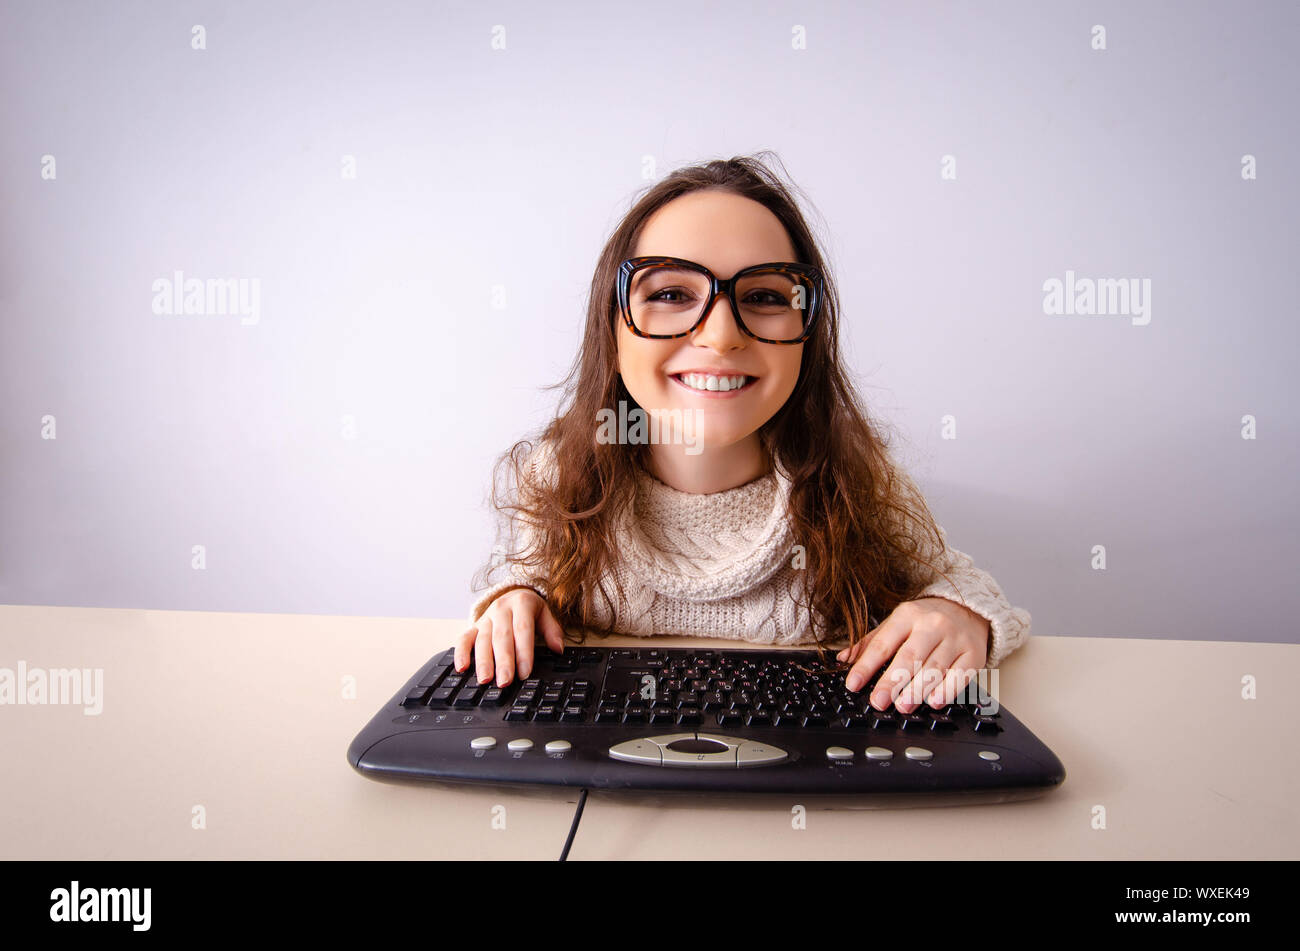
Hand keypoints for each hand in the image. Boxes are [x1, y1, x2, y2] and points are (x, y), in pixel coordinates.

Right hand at [454, 588, 565, 686]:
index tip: (525, 672)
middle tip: (505, 681)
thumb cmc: (529, 609)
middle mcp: (501, 609)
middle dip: (503, 662)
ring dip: (483, 661)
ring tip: (485, 679)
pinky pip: (464, 638)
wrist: (511, 593)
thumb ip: (552, 630)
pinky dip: (461, 653)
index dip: (523, 652)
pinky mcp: (473, 626)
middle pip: (501, 638)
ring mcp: (485, 618)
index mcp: (521, 604)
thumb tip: (558, 649)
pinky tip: (462, 667)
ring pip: (482, 640)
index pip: (522, 630)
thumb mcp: (545, 613)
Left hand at [838, 597, 989, 712]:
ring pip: (934, 668)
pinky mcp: (974, 654)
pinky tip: (934, 701)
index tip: (853, 684)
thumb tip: (843, 659)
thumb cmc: (926, 620)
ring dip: (917, 690)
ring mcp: (955, 639)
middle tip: (878, 701)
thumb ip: (871, 642)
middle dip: (892, 682)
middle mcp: (932, 625)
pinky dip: (947, 690)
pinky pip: (960, 675)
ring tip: (902, 706)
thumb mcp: (897, 622)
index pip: (883, 643)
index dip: (866, 665)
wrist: (968, 608)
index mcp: (907, 615)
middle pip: (909, 657)